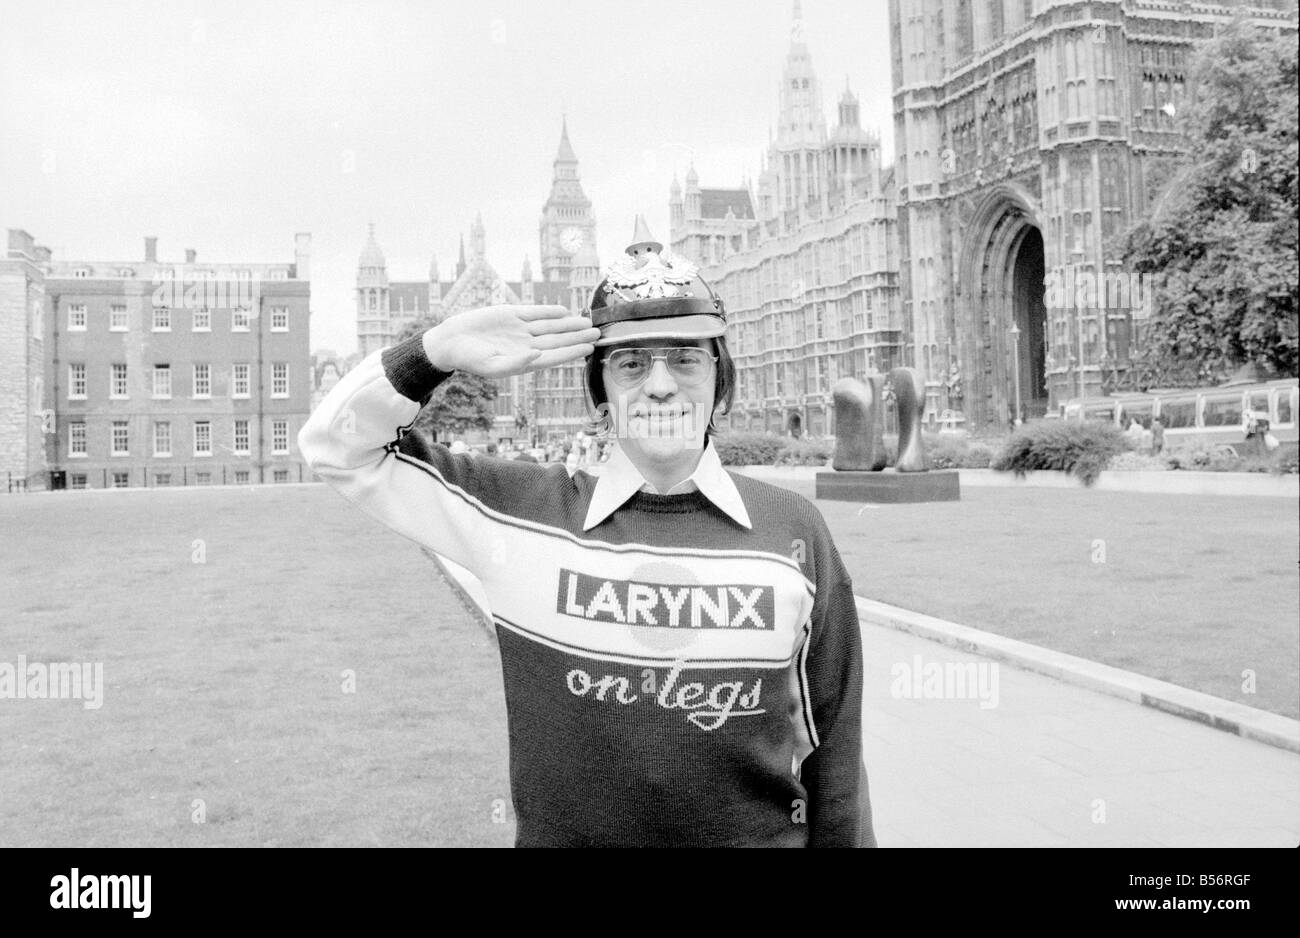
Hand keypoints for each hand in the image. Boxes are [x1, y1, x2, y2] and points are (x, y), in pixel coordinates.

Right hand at [423, 305, 600, 377]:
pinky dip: (549, 312)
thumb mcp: (491, 366)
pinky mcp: (510, 315)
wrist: (450, 341)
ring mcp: (519, 330)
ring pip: (550, 326)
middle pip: (557, 340)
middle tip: (598, 333)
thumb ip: (515, 364)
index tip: (589, 348)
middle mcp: (525, 345)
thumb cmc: (469, 359)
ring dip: (568, 324)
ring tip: (587, 323)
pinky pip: (534, 313)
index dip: (572, 352)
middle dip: (577, 337)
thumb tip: (537, 356)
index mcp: (523, 361)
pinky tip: (563, 312)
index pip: (554, 356)